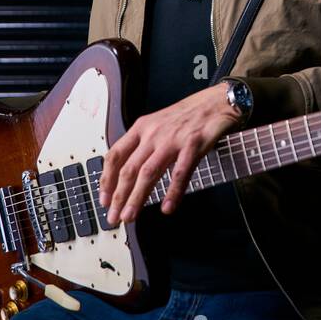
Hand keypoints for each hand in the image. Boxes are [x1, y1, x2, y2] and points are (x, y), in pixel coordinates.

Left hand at [98, 82, 241, 222]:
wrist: (216, 102)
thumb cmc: (187, 116)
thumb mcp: (157, 124)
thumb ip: (142, 144)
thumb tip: (128, 172)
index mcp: (141, 128)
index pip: (115, 155)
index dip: (106, 180)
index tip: (104, 199)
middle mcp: (153, 134)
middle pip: (129, 169)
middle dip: (118, 197)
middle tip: (114, 217)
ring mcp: (172, 140)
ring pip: (148, 173)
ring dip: (137, 198)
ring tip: (131, 216)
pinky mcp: (193, 145)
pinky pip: (180, 173)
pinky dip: (172, 192)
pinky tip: (167, 207)